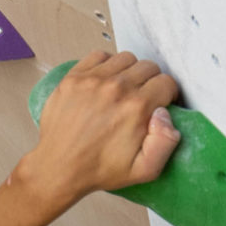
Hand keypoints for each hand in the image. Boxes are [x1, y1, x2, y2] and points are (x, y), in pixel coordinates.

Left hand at [20, 52, 180, 204]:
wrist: (58, 168)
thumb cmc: (100, 170)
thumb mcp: (144, 169)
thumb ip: (166, 142)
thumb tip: (165, 113)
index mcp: (136, 107)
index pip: (167, 83)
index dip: (167, 96)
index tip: (158, 106)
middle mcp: (116, 87)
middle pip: (148, 67)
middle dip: (150, 83)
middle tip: (140, 101)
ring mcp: (92, 80)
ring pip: (126, 59)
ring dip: (129, 72)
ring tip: (122, 92)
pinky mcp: (74, 77)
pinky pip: (99, 56)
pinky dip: (106, 65)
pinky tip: (104, 84)